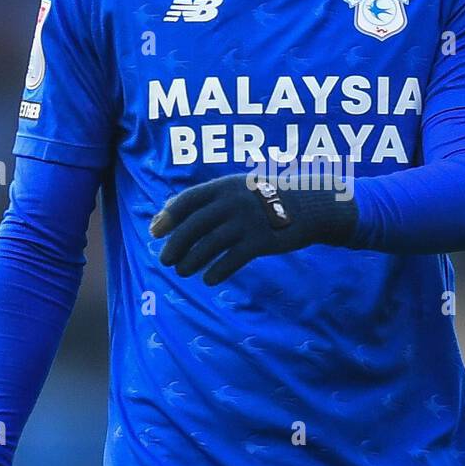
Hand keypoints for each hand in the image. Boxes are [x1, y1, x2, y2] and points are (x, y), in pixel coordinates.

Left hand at [150, 172, 357, 284]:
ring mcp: (247, 221)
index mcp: (224, 186)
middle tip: (165, 260)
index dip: (167, 217)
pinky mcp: (261, 241)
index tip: (154, 232)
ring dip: (191, 262)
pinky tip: (208, 279)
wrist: (310, 207)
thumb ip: (211, 199)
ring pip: (209, 246)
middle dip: (175, 245)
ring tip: (183, 272)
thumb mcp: (239, 188)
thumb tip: (173, 215)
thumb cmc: (268, 199)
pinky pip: (231, 260)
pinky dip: (216, 272)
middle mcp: (233, 201)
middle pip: (193, 226)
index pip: (187, 200)